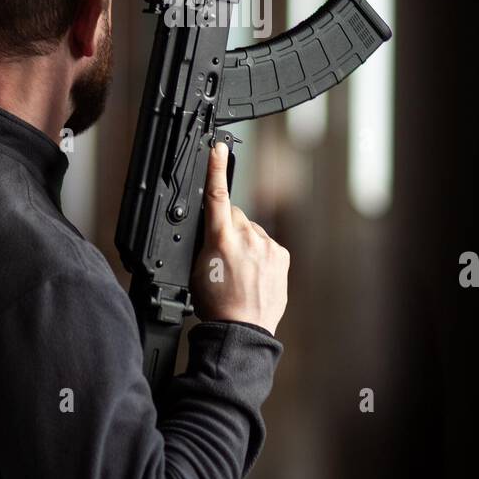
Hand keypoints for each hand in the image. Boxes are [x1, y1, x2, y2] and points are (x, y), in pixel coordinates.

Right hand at [191, 142, 288, 335]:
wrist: (243, 330)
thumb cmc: (216, 304)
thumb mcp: (197, 269)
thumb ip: (206, 241)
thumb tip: (212, 227)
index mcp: (221, 239)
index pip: (216, 196)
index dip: (215, 169)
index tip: (217, 148)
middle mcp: (247, 238)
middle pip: (234, 215)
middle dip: (228, 228)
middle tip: (223, 256)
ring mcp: (267, 246)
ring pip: (251, 230)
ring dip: (245, 242)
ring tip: (239, 271)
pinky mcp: (281, 255)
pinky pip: (266, 244)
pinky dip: (259, 253)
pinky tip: (254, 274)